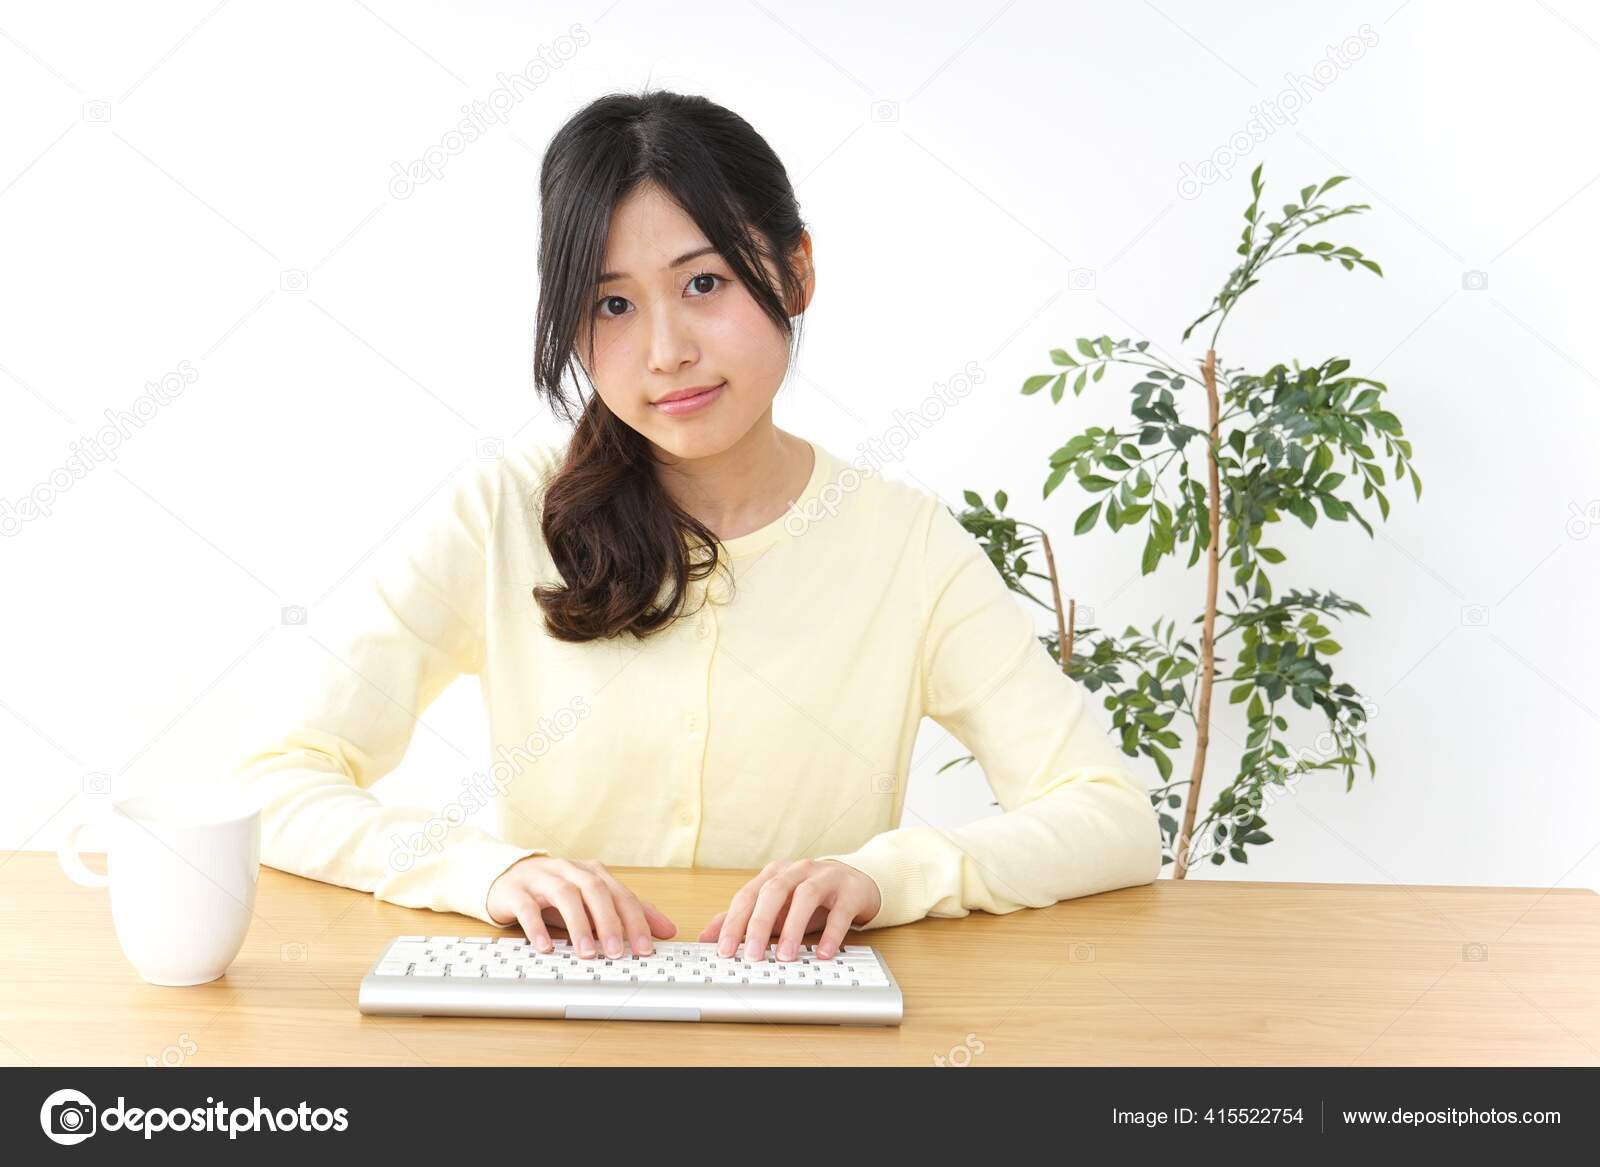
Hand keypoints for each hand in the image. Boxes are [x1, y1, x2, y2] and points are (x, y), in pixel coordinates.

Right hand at [487, 856, 675, 957]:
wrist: (508, 876)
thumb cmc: (556, 893)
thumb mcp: (594, 902)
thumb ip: (629, 914)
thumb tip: (668, 930)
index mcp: (593, 872)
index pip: (620, 894)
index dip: (635, 921)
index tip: (645, 948)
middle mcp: (569, 870)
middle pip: (595, 890)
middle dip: (609, 922)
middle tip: (616, 952)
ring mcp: (542, 878)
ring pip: (564, 895)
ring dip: (578, 925)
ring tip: (587, 953)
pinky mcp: (516, 890)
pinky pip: (528, 907)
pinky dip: (538, 927)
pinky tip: (545, 948)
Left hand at [697, 859, 881, 962]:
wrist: (856, 883)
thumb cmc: (811, 899)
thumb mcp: (775, 908)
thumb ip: (742, 920)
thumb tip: (706, 937)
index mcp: (774, 875)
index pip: (747, 896)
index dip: (733, 923)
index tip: (724, 951)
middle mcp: (797, 871)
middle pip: (773, 892)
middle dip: (760, 924)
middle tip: (753, 956)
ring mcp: (825, 877)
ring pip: (805, 896)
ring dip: (793, 927)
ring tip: (786, 957)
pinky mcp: (850, 890)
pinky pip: (840, 911)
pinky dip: (831, 933)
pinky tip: (823, 953)